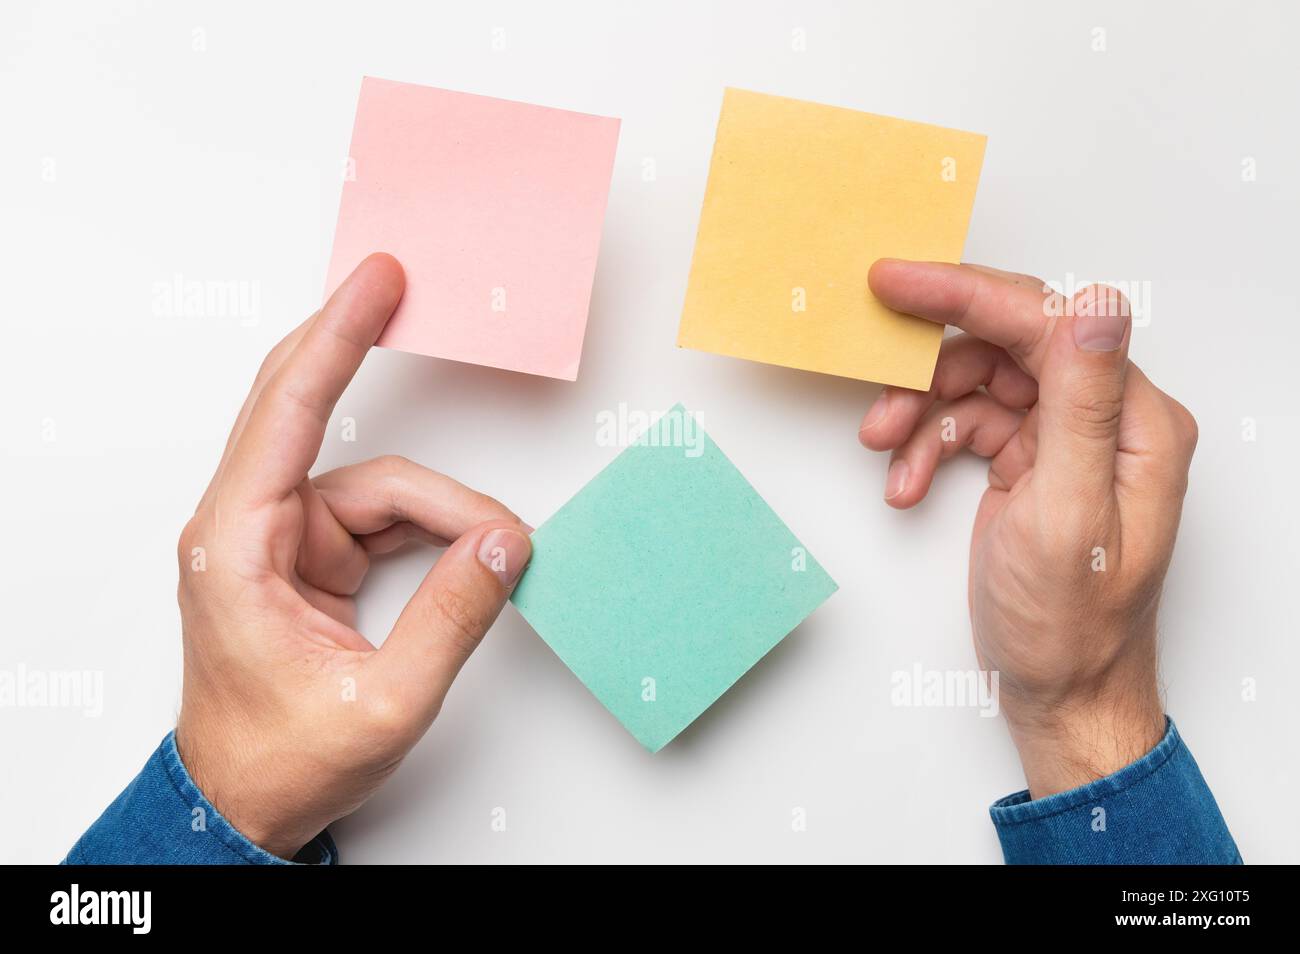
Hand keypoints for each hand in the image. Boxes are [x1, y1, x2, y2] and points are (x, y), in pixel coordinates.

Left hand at [174, 254, 531, 857]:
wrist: (244, 803)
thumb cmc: (281, 759)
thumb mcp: (383, 701)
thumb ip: (453, 617)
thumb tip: (503, 546)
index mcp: (236, 545)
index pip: (287, 411)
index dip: (338, 339)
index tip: (373, 286)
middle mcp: (247, 526)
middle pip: (302, 406)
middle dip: (351, 346)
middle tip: (395, 286)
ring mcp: (277, 538)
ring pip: (372, 478)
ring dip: (441, 502)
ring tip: (501, 541)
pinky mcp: (305, 555)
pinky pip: (380, 512)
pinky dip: (431, 522)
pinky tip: (470, 542)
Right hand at [859, 261, 1197, 797]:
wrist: (1059, 692)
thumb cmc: (1072, 626)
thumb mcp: (1068, 513)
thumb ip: (1082, 404)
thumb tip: (1096, 304)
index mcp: (1134, 422)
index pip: (1047, 324)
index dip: (966, 295)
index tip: (897, 283)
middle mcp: (1105, 420)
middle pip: (1008, 345)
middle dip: (933, 361)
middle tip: (873, 360)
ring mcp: (1066, 440)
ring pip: (978, 384)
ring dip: (921, 410)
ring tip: (884, 445)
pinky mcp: (1032, 463)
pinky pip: (967, 425)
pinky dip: (927, 446)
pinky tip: (906, 481)